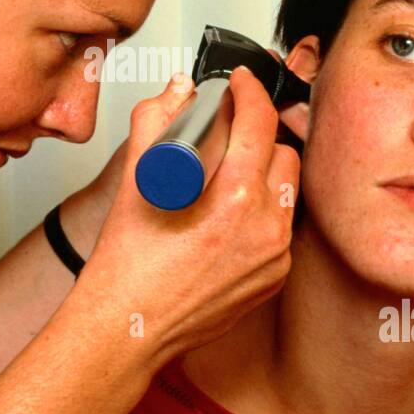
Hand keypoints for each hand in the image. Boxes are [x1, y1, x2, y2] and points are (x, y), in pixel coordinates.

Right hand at [75, 65, 300, 370]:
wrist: (128, 328)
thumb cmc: (127, 264)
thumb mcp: (136, 180)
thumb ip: (158, 121)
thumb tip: (179, 89)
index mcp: (236, 199)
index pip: (260, 121)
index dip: (251, 91)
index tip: (240, 84)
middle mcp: (266, 228)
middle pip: (282, 152)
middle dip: (257, 135)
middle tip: (228, 131)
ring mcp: (275, 256)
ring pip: (287, 190)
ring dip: (263, 173)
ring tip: (228, 174)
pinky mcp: (275, 277)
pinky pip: (282, 227)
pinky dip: (263, 211)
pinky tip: (231, 214)